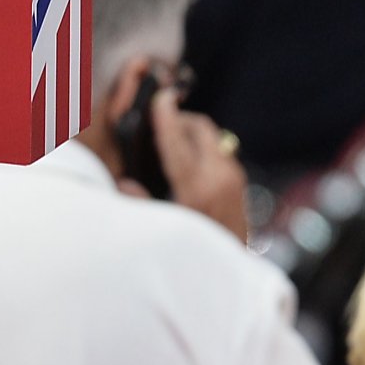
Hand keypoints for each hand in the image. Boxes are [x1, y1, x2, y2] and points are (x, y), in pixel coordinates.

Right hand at [133, 90, 249, 241]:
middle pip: (201, 128)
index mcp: (196, 187)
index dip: (166, 116)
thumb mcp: (163, 227)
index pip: (177, 141)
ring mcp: (234, 178)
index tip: (161, 97)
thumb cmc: (193, 251)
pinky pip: (221, 152)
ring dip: (194, 133)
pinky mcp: (241, 182)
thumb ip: (140, 204)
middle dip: (182, 119)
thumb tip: (124, 183)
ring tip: (172, 142)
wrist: (233, 266)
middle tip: (162, 121)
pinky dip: (205, 148)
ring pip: (213, 138)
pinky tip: (189, 161)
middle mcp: (219, 176)